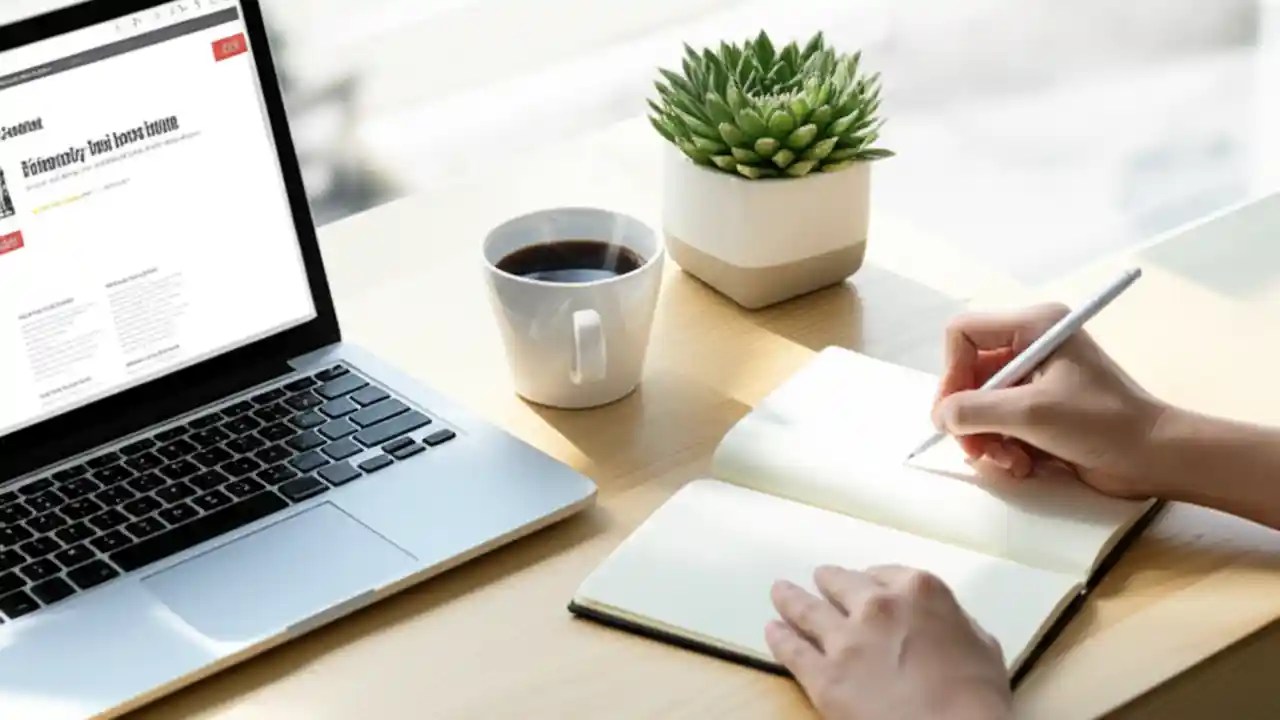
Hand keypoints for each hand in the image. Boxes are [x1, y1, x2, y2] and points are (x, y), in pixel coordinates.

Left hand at [766, 565, 1010, 719]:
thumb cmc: (979, 697)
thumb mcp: (982, 645)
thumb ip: (954, 622)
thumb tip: (940, 621)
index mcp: (919, 590)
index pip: (884, 574)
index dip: (872, 581)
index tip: (865, 586)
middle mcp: (876, 605)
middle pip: (841, 583)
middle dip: (829, 582)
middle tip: (820, 580)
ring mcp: (845, 639)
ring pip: (806, 609)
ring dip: (790, 598)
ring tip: (778, 591)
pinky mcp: (824, 676)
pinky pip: (792, 650)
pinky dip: (779, 638)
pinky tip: (771, 631)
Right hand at [931, 303, 1166, 497]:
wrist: (1154, 458)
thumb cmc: (1102, 424)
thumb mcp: (1032, 414)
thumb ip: (975, 410)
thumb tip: (939, 417)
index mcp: (1034, 326)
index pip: (964, 334)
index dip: (952, 373)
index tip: (957, 411)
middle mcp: (1031, 344)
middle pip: (968, 374)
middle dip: (970, 416)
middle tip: (977, 449)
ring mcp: (1034, 378)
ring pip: (980, 405)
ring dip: (987, 439)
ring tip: (1009, 461)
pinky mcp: (1039, 408)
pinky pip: (998, 424)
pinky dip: (1003, 448)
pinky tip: (1023, 465)